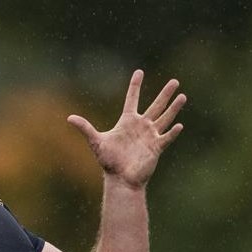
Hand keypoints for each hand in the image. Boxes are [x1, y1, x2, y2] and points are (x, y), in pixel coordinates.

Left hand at [67, 70, 185, 187]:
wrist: (120, 179)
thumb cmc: (109, 161)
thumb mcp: (96, 142)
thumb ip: (85, 128)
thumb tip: (69, 118)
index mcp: (127, 121)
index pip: (132, 98)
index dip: (135, 85)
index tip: (139, 71)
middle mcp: (141, 126)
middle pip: (156, 105)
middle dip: (165, 94)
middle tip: (175, 81)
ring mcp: (150, 136)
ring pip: (165, 118)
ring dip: (173, 108)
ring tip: (183, 96)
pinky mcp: (156, 148)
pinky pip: (166, 138)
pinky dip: (172, 132)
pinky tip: (179, 125)